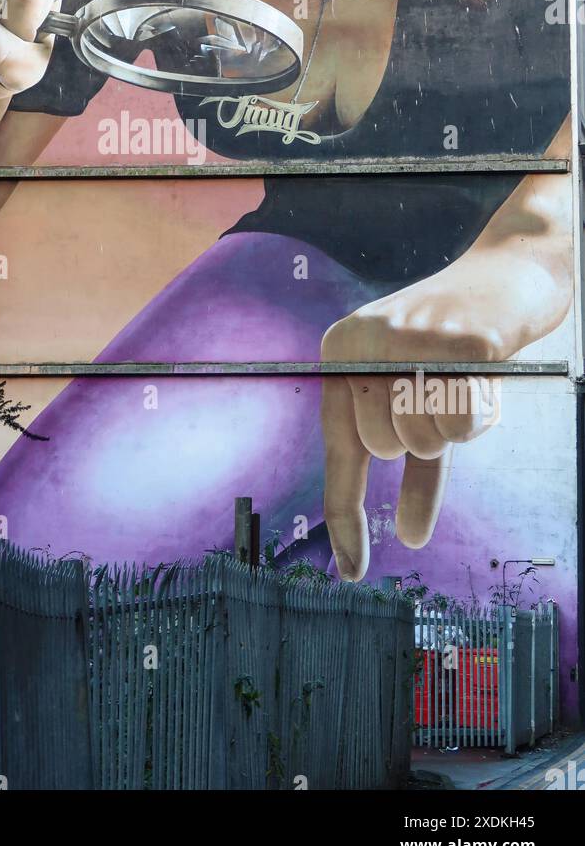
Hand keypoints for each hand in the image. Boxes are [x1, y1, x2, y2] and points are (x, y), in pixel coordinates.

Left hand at [320, 258, 506, 581]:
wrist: (507, 274)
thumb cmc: (457, 345)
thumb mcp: (418, 398)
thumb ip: (406, 459)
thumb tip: (404, 536)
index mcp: (339, 348)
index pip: (337, 448)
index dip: (345, 513)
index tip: (351, 571)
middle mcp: (361, 339)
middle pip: (384, 446)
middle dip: (422, 439)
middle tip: (442, 397)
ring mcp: (407, 338)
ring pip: (424, 438)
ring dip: (453, 425)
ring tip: (462, 380)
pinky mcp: (456, 342)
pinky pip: (462, 424)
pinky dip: (478, 415)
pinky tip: (483, 376)